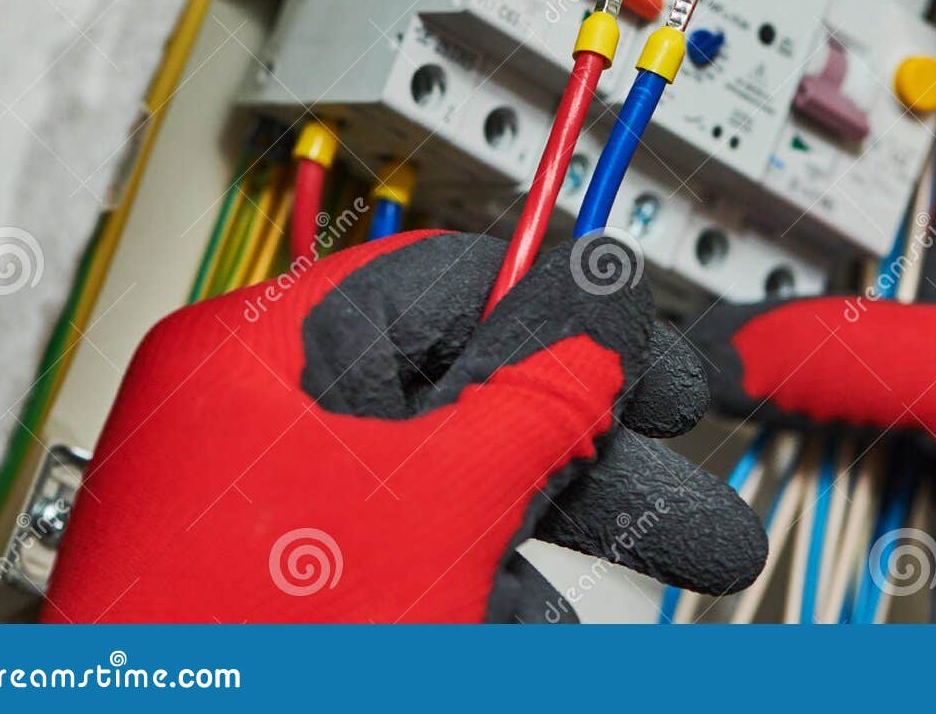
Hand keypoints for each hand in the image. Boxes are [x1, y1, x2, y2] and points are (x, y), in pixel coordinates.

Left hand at [46, 230, 764, 621]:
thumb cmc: (248, 653)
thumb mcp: (434, 502)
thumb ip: (540, 393)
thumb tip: (605, 300)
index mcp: (258, 362)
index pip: (439, 281)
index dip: (561, 306)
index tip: (649, 343)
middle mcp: (264, 430)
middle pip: (471, 398)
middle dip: (602, 443)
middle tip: (687, 457)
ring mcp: (283, 525)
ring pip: (464, 496)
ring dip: (572, 533)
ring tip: (684, 558)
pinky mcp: (307, 604)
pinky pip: (428, 569)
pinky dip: (498, 596)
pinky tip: (544, 631)